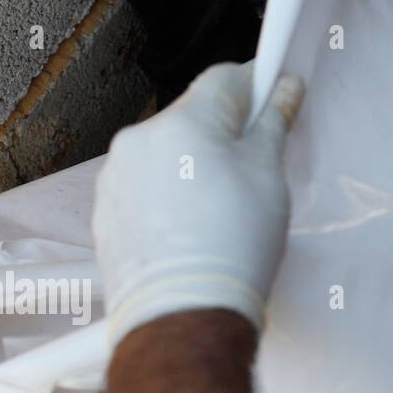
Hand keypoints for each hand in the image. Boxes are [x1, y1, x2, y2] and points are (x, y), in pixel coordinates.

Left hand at [94, 63, 304, 346]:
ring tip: (223, 206)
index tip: (278, 99)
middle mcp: (139, 140)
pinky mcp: (106, 212)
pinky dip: (172, 193)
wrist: (184, 315)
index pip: (225, 78)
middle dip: (226, 130)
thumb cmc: (234, 243)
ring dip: (196, 163)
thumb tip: (285, 87)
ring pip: (169, 152)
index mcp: (182, 122)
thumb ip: (274, 121)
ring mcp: (116, 178)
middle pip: (194, 115)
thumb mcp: (269, 174)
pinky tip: (195, 226)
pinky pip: (147, 185)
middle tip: (258, 165)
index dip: (258, 84)